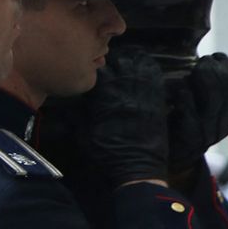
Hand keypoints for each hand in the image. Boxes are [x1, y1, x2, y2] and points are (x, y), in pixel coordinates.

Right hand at [87, 47, 170, 184]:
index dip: (94, 67)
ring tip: (125, 60)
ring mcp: (143, 94)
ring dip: (131, 60)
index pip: (100, 71)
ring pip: (138, 64)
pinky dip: (148, 67)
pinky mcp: (156, 99)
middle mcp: (125, 91)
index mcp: (106, 98)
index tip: (90, 67)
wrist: (138, 168)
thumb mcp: (84, 135)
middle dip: (113, 61)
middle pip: (119, 63)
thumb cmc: (108, 153)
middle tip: (108, 63)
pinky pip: (153, 75)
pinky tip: (143, 65)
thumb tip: (71, 103)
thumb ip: (78, 115)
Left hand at [184, 53, 227, 148]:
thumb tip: (224, 56)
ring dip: (204, 79)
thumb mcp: (204, 103)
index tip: (217, 56)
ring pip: (215, 101)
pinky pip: (193, 114)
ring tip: (193, 69)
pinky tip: (180, 88)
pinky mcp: (191, 138)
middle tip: (203, 59)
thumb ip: (212, 84)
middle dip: (218, 70)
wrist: (173, 156)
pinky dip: (187, 97)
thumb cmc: (185, 121)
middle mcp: (224, 125)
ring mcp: (209, 133)